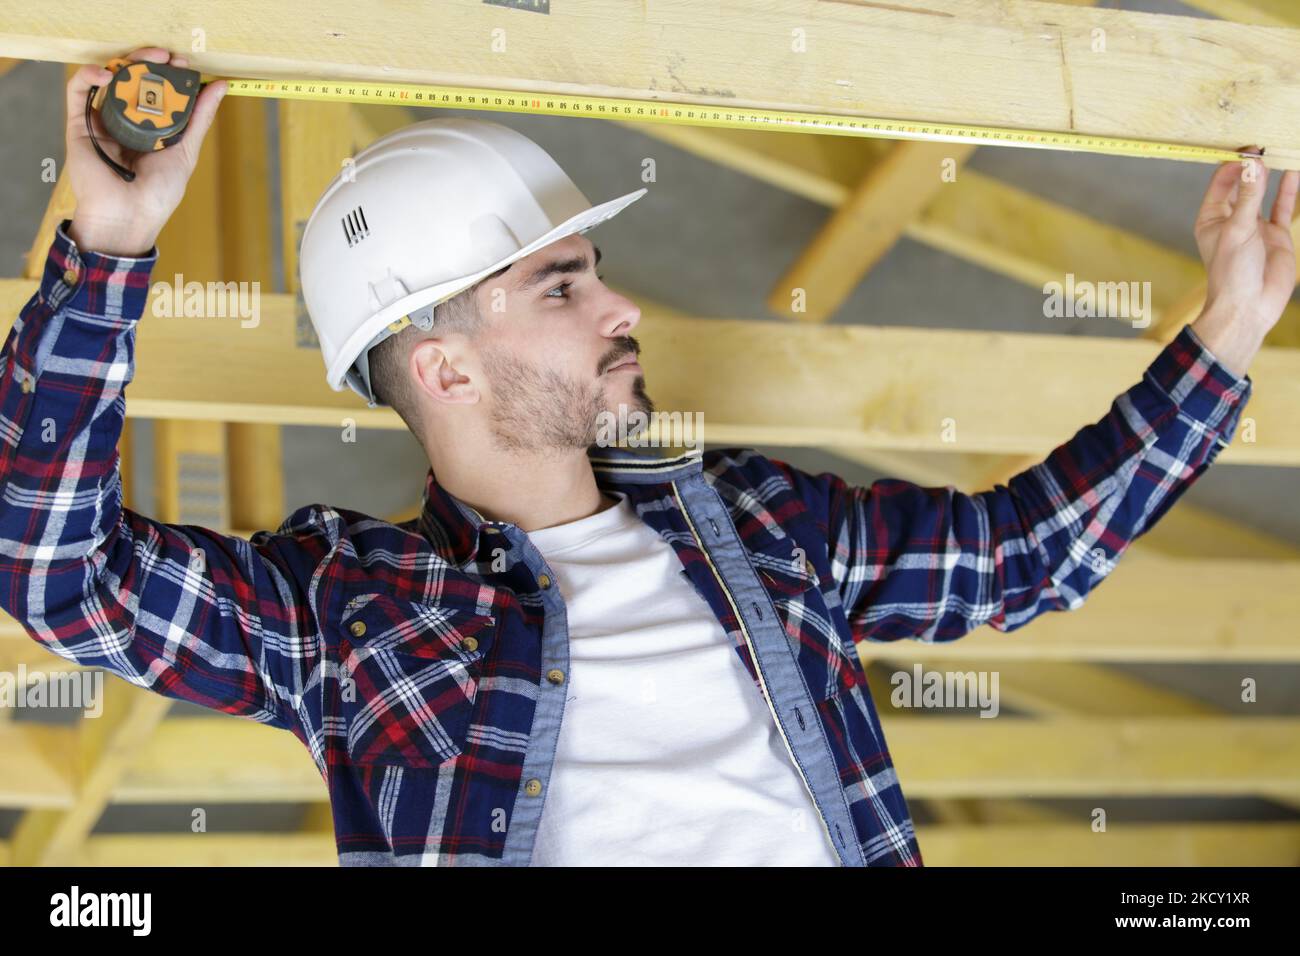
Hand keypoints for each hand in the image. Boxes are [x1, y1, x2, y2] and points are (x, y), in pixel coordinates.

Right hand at [65, 47, 226, 256]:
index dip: (168, 72)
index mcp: (149, 127)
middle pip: (132, 80)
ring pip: (108, 79)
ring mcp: (101, 121)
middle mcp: (124, 121)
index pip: (156, 90)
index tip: (184, 62)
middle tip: (168, 54)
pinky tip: (109, 74)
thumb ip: (199, 117)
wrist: (129, 217)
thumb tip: (220, 85)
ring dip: (126, 61)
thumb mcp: (186, 150)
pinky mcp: (79, 125)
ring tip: (148, 56)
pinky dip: (90, 76)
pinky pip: (78, 91)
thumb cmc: (158, 193)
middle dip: (150, 61)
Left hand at [1189, 149, 1297, 376]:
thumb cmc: (1231, 273)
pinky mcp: (1276, 234)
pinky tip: (1293, 171)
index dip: (1233, 163)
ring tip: (1280, 150)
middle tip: (1265, 143)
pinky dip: (1288, 189)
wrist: (1249, 307)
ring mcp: (1255, 226)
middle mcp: (1232, 219)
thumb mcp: (1238, 230)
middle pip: (1242, 184)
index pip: (1221, 182)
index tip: (1249, 148)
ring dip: (1271, 174)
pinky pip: (1283, 206)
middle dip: (1252, 165)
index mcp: (1211, 219)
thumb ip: (1248, 197)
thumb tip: (1252, 164)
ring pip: (1264, 192)